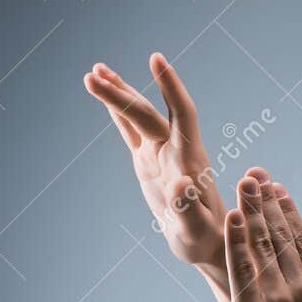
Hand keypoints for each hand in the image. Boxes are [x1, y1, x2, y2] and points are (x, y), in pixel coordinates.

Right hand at [83, 54, 233, 267]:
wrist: (207, 243)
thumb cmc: (205, 240)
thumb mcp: (196, 231)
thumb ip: (188, 208)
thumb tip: (179, 183)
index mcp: (189, 159)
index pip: (182, 113)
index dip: (170, 86)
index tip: (156, 59)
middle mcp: (174, 149)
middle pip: (147, 114)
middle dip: (122, 93)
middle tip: (93, 73)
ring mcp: (159, 154)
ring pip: (136, 117)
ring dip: (118, 94)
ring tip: (94, 71)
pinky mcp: (148, 162)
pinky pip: (130, 132)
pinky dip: (117, 113)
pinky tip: (105, 94)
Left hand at [226, 177, 301, 301]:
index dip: (291, 216)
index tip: (281, 194)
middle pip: (283, 236)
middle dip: (269, 202)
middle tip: (257, 176)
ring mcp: (277, 297)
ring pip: (262, 244)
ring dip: (252, 209)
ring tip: (244, 183)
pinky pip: (242, 266)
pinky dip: (237, 239)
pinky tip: (233, 215)